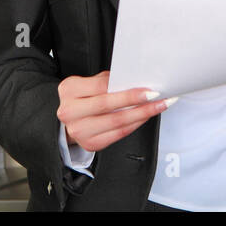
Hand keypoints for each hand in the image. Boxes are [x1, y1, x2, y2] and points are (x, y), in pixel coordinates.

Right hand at [57, 70, 176, 152]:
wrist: (68, 121)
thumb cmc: (82, 98)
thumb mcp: (88, 83)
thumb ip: (107, 81)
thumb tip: (135, 81)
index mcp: (70, 90)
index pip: (101, 87)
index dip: (124, 88)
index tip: (146, 87)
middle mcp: (70, 112)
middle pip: (107, 106)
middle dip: (135, 101)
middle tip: (155, 96)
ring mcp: (79, 131)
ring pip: (116, 122)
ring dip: (141, 114)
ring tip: (158, 106)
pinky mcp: (90, 144)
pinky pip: (118, 134)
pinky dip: (135, 125)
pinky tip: (145, 117)